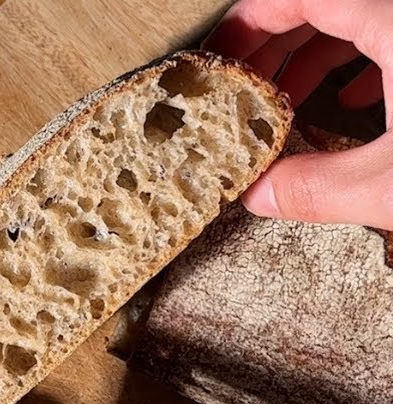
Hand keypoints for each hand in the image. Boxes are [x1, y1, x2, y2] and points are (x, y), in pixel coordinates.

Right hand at [204, 0, 392, 229]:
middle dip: (272, 45)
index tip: (219, 56)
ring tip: (286, 98)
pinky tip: (351, 104)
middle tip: (241, 85)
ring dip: (314, 56)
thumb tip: (261, 195)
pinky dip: (360, 63)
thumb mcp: (390, 185)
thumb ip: (317, 187)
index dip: (248, 21)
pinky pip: (389, 39)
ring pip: (357, 20)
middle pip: (322, 6)